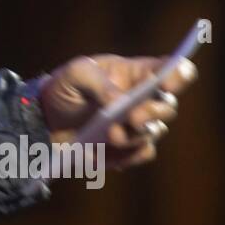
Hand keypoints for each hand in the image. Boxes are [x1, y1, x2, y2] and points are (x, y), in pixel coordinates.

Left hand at [37, 54, 196, 170]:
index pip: (171, 69)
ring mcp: (139, 126)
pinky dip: (129, 154)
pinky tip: (108, 152)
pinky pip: (142, 153)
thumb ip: (98, 83)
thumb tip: (120, 101)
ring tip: (110, 134)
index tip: (166, 82)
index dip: (177, 74)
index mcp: (136, 73)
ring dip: (134, 134)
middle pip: (167, 105)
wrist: (46, 120)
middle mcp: (145, 99)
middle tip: (134, 117)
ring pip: (154, 131)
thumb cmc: (65, 87)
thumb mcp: (75, 75)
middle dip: (153, 112)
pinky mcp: (129, 149)